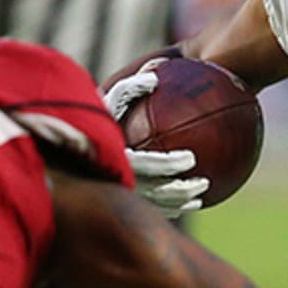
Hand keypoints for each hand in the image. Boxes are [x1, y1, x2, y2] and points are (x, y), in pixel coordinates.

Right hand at [102, 60, 207, 217]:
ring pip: (153, 206)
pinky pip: (150, 209)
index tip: (191, 157)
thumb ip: (132, 87)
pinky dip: (169, 209)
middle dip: (180, 191)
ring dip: (179, 204)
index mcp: (117, 155)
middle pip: (153, 192)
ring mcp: (121, 193)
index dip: (169, 164)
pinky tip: (187, 204)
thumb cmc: (103, 113)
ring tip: (200, 198)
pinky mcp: (125, 202)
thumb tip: (154, 78)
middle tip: (204, 182)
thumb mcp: (114, 96)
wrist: (83, 138)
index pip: (147, 163)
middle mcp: (118, 179)